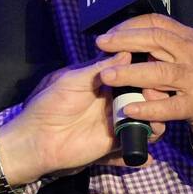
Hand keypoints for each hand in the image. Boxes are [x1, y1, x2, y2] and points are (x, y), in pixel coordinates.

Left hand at [0, 52, 165, 184]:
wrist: (36, 140)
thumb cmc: (49, 105)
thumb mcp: (71, 80)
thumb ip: (98, 68)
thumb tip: (127, 51)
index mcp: (102, 81)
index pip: (131, 72)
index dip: (145, 70)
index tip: (156, 67)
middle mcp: (113, 99)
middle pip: (144, 94)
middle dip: (155, 93)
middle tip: (155, 95)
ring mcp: (115, 120)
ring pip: (146, 116)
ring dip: (155, 116)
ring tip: (153, 118)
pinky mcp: (115, 142)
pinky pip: (136, 140)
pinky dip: (146, 142)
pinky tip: (150, 142)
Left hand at [94, 13, 192, 146]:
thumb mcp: (190, 56)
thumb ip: (165, 47)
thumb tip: (126, 39)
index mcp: (192, 39)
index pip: (158, 23)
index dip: (130, 25)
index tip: (109, 32)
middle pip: (157, 40)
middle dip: (125, 41)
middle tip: (101, 44)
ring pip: (161, 72)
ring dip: (130, 73)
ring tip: (106, 76)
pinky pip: (170, 107)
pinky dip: (148, 107)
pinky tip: (129, 108)